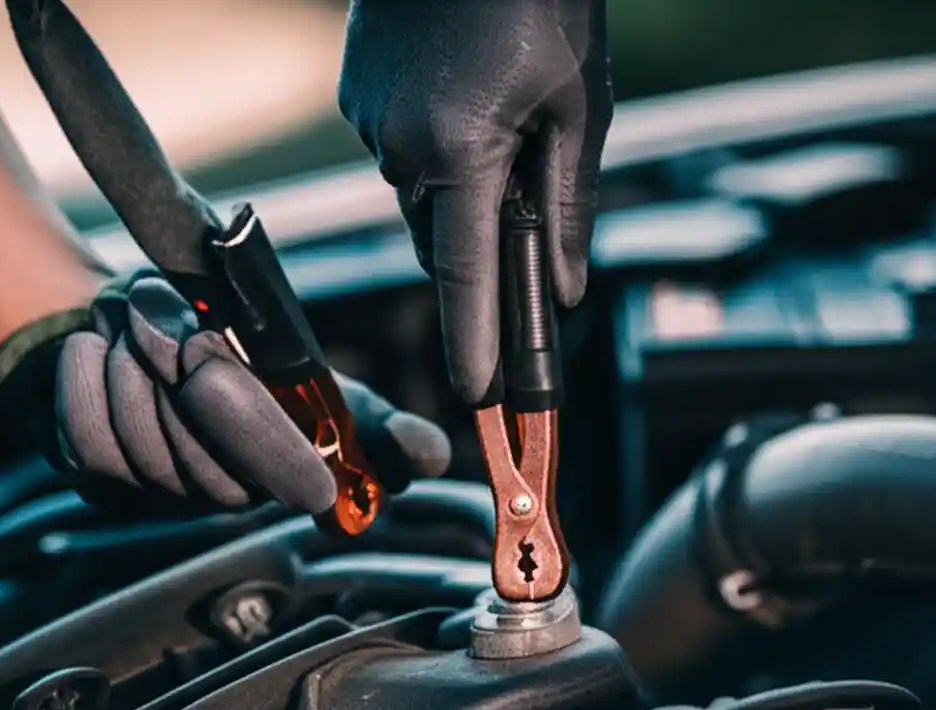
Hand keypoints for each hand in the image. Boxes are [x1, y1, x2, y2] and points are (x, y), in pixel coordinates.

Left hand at [0, 273, 450, 514]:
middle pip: (196, 448)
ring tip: (134, 317)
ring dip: (127, 363)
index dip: (260, 430)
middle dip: (172, 363)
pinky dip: (85, 382)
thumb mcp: (312, 370)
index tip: (217, 359)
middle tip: (165, 307)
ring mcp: (165, 499)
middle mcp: (233, 496)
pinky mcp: (106, 487)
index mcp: (293, 472)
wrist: (145, 324)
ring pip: (137, 445)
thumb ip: (371, 418)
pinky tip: (95, 347)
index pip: (293, 478)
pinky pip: (88, 442)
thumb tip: (427, 457)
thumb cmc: (239, 346)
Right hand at [339, 0, 612, 403]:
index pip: (463, 275)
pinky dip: (435, 148)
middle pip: (438, 238)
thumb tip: (564, 287)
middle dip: (477, 248)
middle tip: (526, 216)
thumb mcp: (580, 104)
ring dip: (459, 190)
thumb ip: (568, 205)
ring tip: (506, 126)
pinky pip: (398, 147)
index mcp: (456, 150)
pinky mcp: (356, 89)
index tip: (479, 393)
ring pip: (419, 192)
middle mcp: (397, 142)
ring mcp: (367, 114)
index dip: (475, 340)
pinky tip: (467, 99)